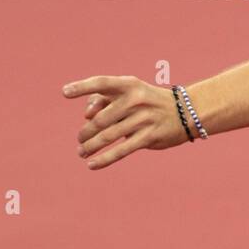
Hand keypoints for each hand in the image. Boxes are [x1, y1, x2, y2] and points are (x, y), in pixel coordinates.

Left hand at [63, 76, 191, 168]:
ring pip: (108, 136)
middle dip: (86, 132)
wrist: (185, 112)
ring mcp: (143, 119)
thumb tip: (86, 115)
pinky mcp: (148, 137)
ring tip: (82, 152)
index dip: (82, 87)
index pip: (101, 84)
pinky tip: (91, 165)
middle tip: (79, 140)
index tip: (64, 92)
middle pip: (100, 118)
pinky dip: (104, 159)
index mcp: (129, 85)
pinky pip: (121, 150)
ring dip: (91, 146)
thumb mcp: (130, 94)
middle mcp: (135, 100)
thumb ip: (105, 100)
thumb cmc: (148, 102)